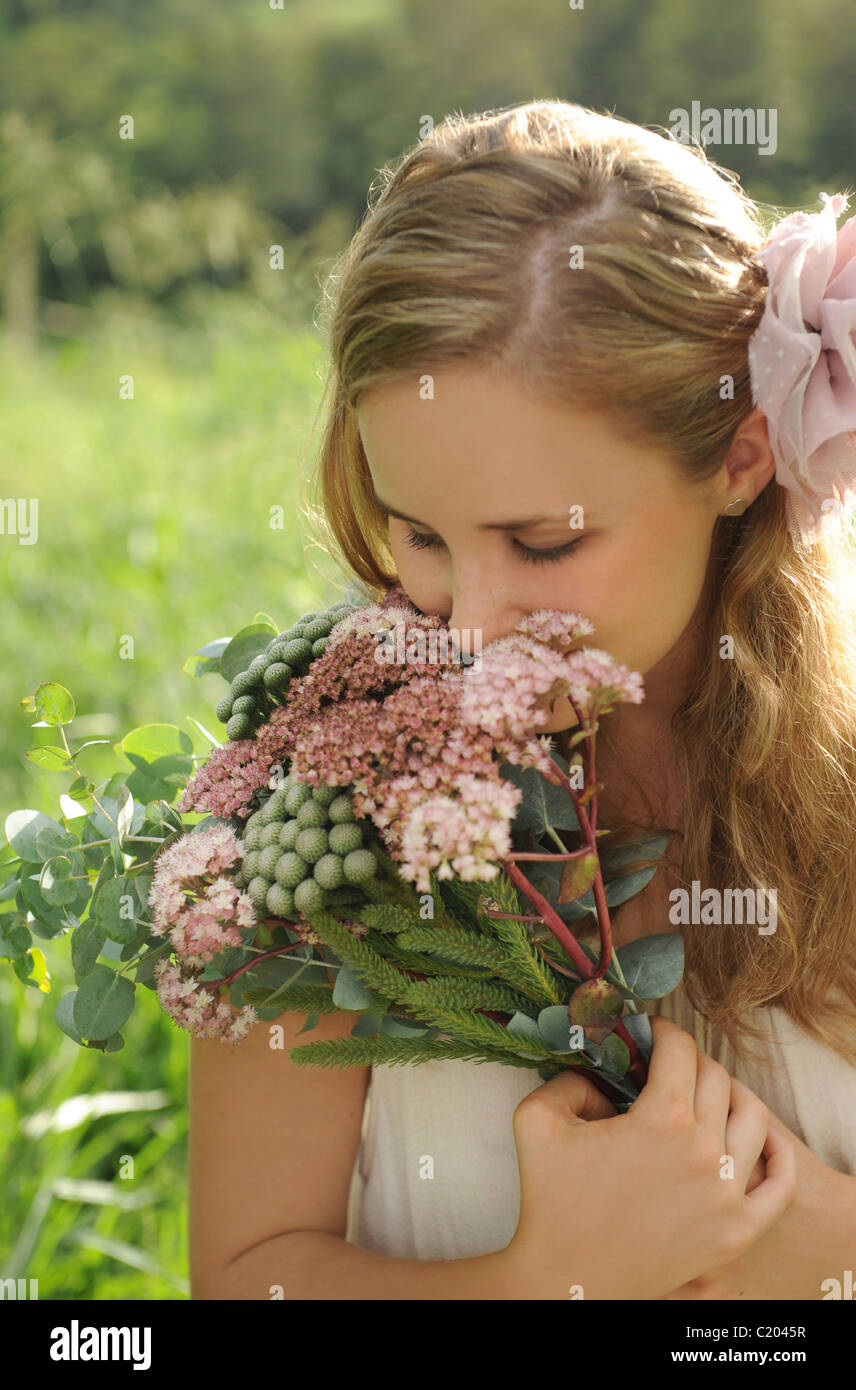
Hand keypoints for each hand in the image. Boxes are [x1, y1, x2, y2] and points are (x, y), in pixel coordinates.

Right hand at [503, 1015, 797, 1299]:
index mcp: (661, 1120)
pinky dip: (777, 1154)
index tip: (650, 1032)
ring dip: (730, 1096)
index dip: (662, 1031)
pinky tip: (757, 1140)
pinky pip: (780, 1183)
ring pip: (754, 1118)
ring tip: (705, 1098)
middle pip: (716, 1078)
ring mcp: (727, 1196)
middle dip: (690, 1061)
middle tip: (667, 1065)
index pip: (680, 1050)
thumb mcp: (537, 1119)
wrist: (568, 1279)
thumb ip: (569, 1077)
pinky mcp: (737, 1232)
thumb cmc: (550, 1199)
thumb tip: (603, 1072)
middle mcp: (703, 1152)